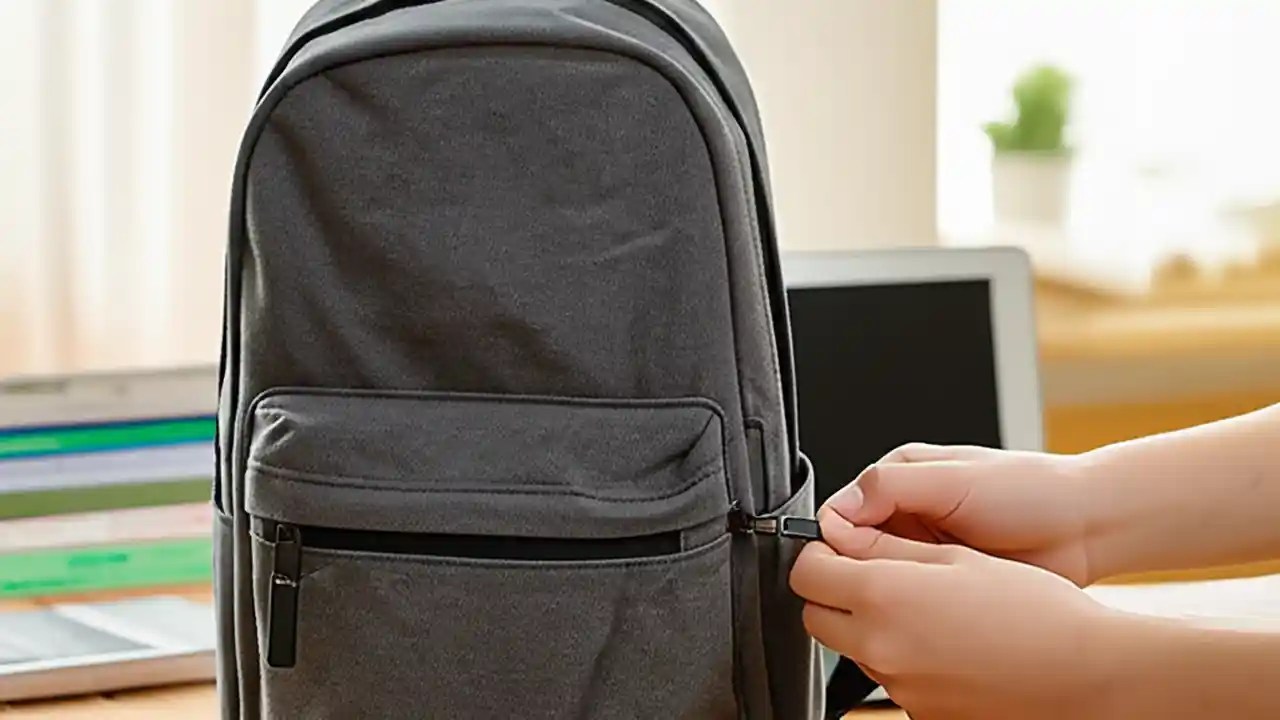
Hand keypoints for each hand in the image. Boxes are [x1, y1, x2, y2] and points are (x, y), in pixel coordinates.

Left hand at [791, 511, 1122, 719]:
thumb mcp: (955, 557)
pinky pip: (890, 677)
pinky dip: (902, 658)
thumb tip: (841, 536)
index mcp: (883, 598)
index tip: (838, 547)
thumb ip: (885, 547)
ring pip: (852, 647)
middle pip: (817, 616)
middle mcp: (881, 647)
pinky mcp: (919, 712)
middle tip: (872, 573)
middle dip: (834, 591)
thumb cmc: (1033, 609)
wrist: (1084, 672)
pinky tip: (944, 643)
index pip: (807, 573)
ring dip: (868, 625)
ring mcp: (899, 686)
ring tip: (924, 609)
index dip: (820, 553)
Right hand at [830, 443, 1096, 585]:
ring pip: (880, 577)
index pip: (842, 511)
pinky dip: (910, 606)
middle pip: (854, 548)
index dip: (834, 539)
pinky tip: (920, 611)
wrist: (1086, 527)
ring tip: (903, 597)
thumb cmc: (1030, 491)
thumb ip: (892, 486)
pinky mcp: (943, 581)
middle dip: (859, 568)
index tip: (839, 563)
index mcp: (900, 476)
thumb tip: (838, 510)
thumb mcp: (956, 478)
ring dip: (887, 589)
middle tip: (874, 584)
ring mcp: (924, 549)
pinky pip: (911, 598)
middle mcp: (906, 512)